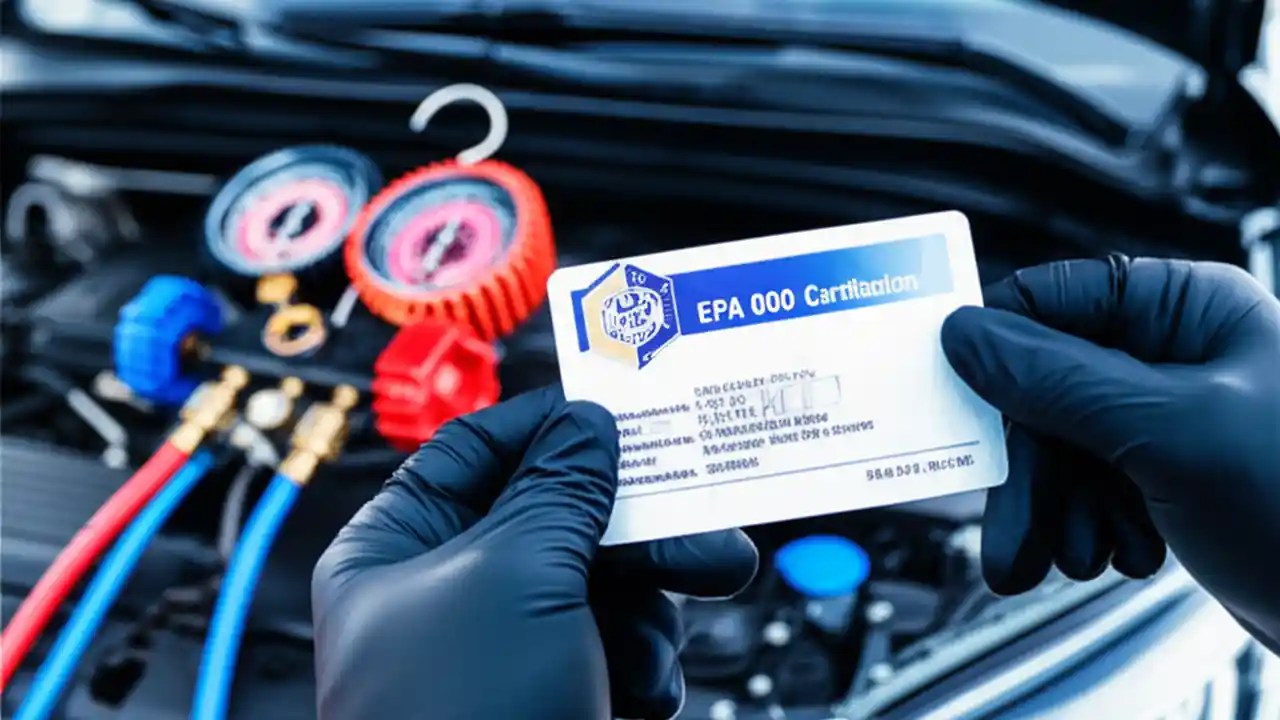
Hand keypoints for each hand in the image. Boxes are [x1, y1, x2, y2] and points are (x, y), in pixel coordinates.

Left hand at [311, 387, 758, 719]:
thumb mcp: (515, 577)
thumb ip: (560, 489)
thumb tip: (586, 425)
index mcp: (398, 550)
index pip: (475, 450)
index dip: (549, 423)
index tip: (622, 409)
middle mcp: (446, 596)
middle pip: (556, 518)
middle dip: (634, 529)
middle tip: (705, 524)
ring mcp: (500, 654)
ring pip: (600, 588)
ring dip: (645, 611)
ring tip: (654, 653)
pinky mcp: (549, 699)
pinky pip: (613, 650)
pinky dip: (640, 666)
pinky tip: (641, 696)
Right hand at [940, 255, 1279, 650]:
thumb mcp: (1170, 432)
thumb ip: (1056, 379)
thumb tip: (965, 335)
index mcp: (1186, 309)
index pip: (1051, 301)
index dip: (995, 352)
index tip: (952, 400)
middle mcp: (1174, 355)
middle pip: (1046, 390)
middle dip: (1030, 470)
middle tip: (1012, 530)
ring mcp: (1171, 418)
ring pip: (1062, 448)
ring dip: (1059, 510)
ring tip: (1080, 557)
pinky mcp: (1170, 476)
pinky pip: (1093, 489)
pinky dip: (1093, 529)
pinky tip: (1123, 556)